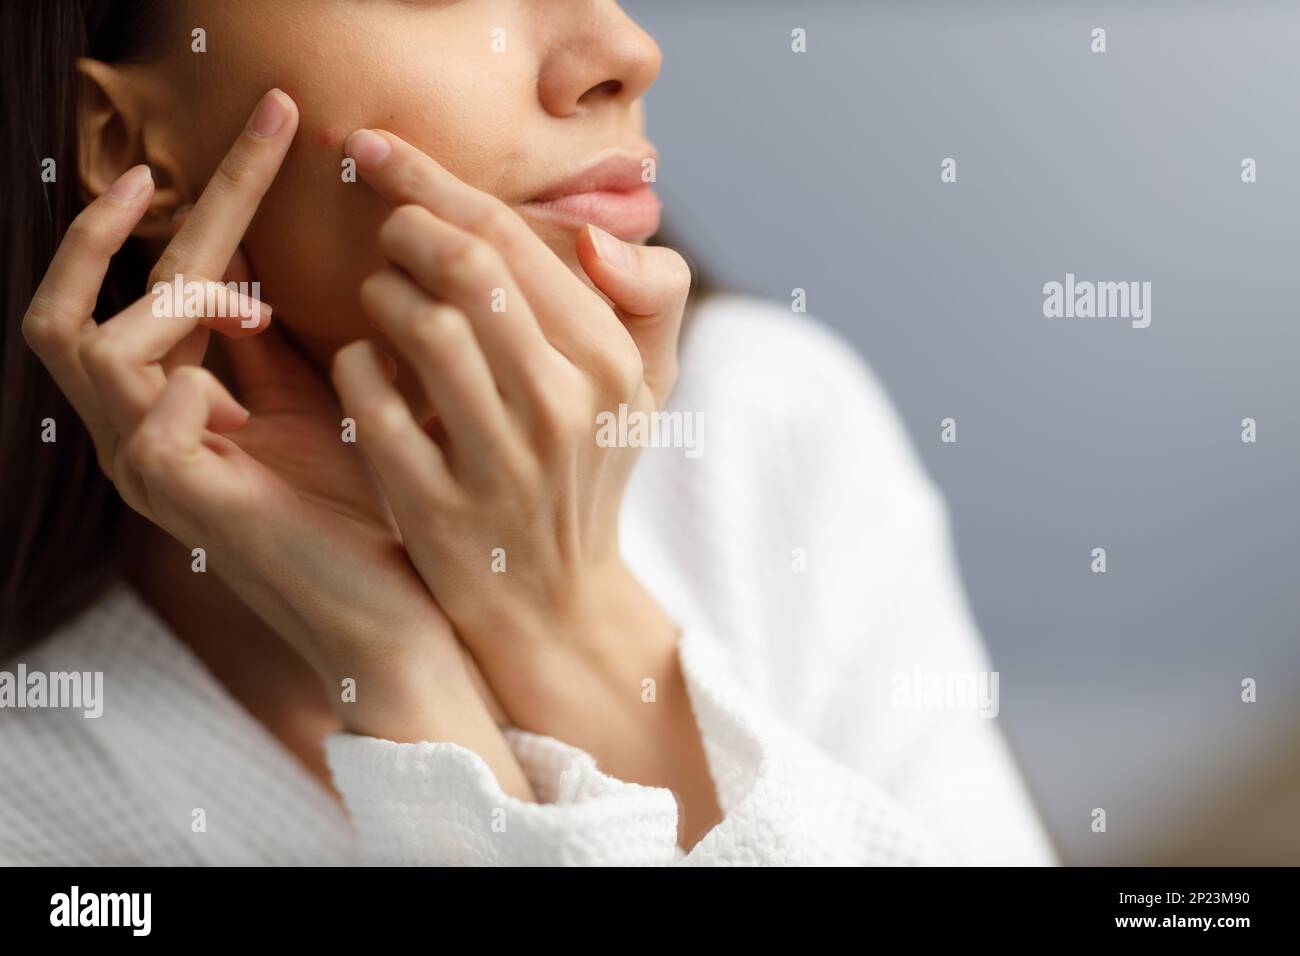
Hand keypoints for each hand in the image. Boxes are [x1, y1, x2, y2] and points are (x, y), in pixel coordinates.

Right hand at [22, 93, 524, 793]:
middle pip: (80, 304)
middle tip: (246, 141)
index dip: (197, 205)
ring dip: (170, 296)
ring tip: (252, 306)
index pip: (149, 293)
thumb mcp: (318, 410)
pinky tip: (252, 351)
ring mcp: (155, 473)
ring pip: (82, 344)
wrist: (401, 612)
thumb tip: (248, 279)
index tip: (267, 128)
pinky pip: (144, 411)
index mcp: (176, 412)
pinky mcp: (188, 502)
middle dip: (136, 218)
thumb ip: (268, 357)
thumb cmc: (369, 516)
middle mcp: (145, 437)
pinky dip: (187, 368)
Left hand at [331, 129, 719, 842]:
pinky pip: (372, 397)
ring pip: (417, 323)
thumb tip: (597, 240)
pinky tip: (364, 366)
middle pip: (465, 266)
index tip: (378, 150)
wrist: (551, 601)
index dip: (436, 181)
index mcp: (611, 363)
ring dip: (380, 292)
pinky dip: (355, 364)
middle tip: (385, 227)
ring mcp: (499, 460)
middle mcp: (563, 407)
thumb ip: (652, 296)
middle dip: (405, 225)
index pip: (515, 240)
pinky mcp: (434, 505)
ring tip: (381, 297)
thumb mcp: (645, 387)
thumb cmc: (587, 469)